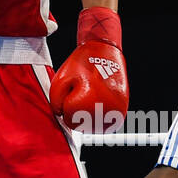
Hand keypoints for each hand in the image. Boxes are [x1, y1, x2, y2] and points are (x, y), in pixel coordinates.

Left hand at [50, 7, 128, 132]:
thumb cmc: (80, 65)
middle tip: (83, 91)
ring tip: (92, 96)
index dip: (67, 104)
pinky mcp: (122, 111)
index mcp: (84, 105)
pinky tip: (99, 103)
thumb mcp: (59, 81)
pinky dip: (101, 117)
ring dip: (89, 116)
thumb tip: (64, 118)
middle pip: (81, 125)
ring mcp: (114, 113)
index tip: (73, 89)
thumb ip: (56, 104)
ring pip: (94, 127)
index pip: (68, 119)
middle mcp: (102, 112)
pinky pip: (108, 124)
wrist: (104, 51)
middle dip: (77, 112)